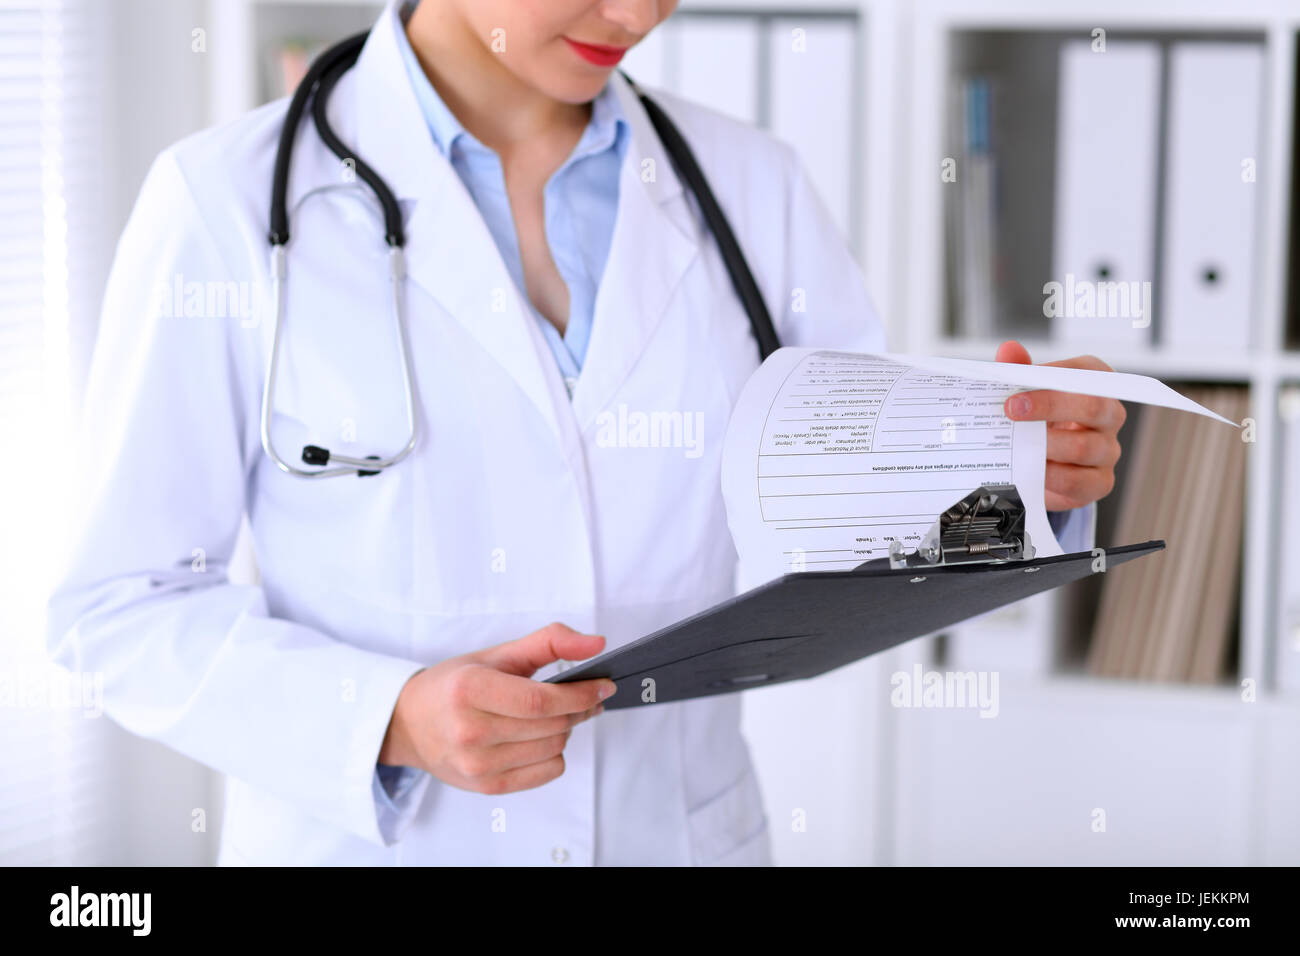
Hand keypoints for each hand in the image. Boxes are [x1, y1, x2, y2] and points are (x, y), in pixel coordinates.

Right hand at [378, 622, 615, 794]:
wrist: (410, 723)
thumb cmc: (455, 685)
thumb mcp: (497, 654)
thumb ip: (549, 641)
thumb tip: (598, 644)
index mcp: (469, 690)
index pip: (540, 700)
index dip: (580, 694)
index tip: (603, 685)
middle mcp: (469, 731)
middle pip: (551, 725)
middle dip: (580, 709)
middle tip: (587, 696)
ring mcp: (476, 765)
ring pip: (554, 749)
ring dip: (566, 730)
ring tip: (556, 715)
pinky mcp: (486, 787)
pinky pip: (547, 772)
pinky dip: (554, 753)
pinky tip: (540, 737)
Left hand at [995, 340, 1124, 511]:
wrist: (1046, 466)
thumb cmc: (1041, 421)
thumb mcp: (1027, 393)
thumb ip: (1018, 371)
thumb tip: (1008, 350)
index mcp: (1095, 385)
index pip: (1086, 371)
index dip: (1054, 374)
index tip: (1022, 381)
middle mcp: (1109, 414)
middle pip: (1092, 405)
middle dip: (1049, 405)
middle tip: (1012, 410)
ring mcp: (1108, 450)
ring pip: (1084, 446)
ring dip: (1046, 445)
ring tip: (1017, 446)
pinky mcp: (1099, 482)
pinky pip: (1078, 481)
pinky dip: (1050, 477)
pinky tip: (1029, 471)